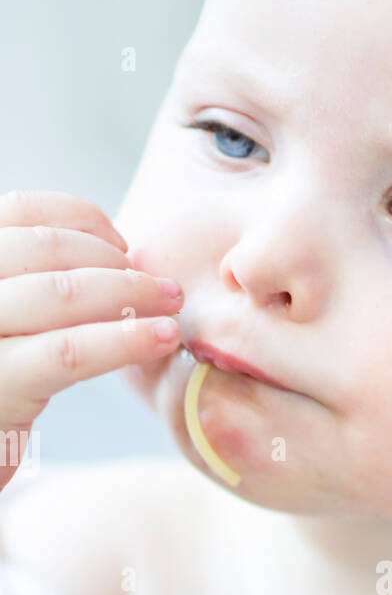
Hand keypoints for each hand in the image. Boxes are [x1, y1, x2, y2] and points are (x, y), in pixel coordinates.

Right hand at [0, 189, 184, 492]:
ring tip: (171, 305)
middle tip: (162, 285)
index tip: (122, 243)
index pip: (20, 211)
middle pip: (46, 248)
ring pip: (62, 292)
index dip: (80, 219)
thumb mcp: (9, 319)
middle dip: (114, 262)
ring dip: (131, 293)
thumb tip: (117, 256)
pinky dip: (124, 340)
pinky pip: (71, 351)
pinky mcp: (0, 384)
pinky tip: (161, 337)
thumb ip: (35, 281)